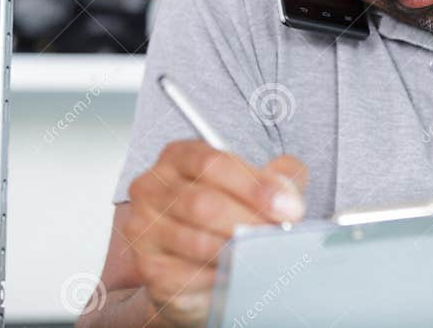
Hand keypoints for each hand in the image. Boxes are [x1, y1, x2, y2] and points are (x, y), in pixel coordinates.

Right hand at [124, 140, 306, 326]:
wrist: (198, 264)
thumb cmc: (226, 215)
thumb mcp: (257, 187)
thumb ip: (279, 179)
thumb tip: (288, 195)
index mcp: (179, 156)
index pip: (213, 162)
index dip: (255, 186)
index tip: (288, 207)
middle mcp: (152, 186)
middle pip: (203, 203)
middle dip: (250, 221)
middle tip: (279, 235)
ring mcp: (144, 226)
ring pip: (198, 241)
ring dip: (239, 251)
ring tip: (265, 254)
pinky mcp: (148, 266)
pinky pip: (190, 274)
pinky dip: (222, 276)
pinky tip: (238, 273)